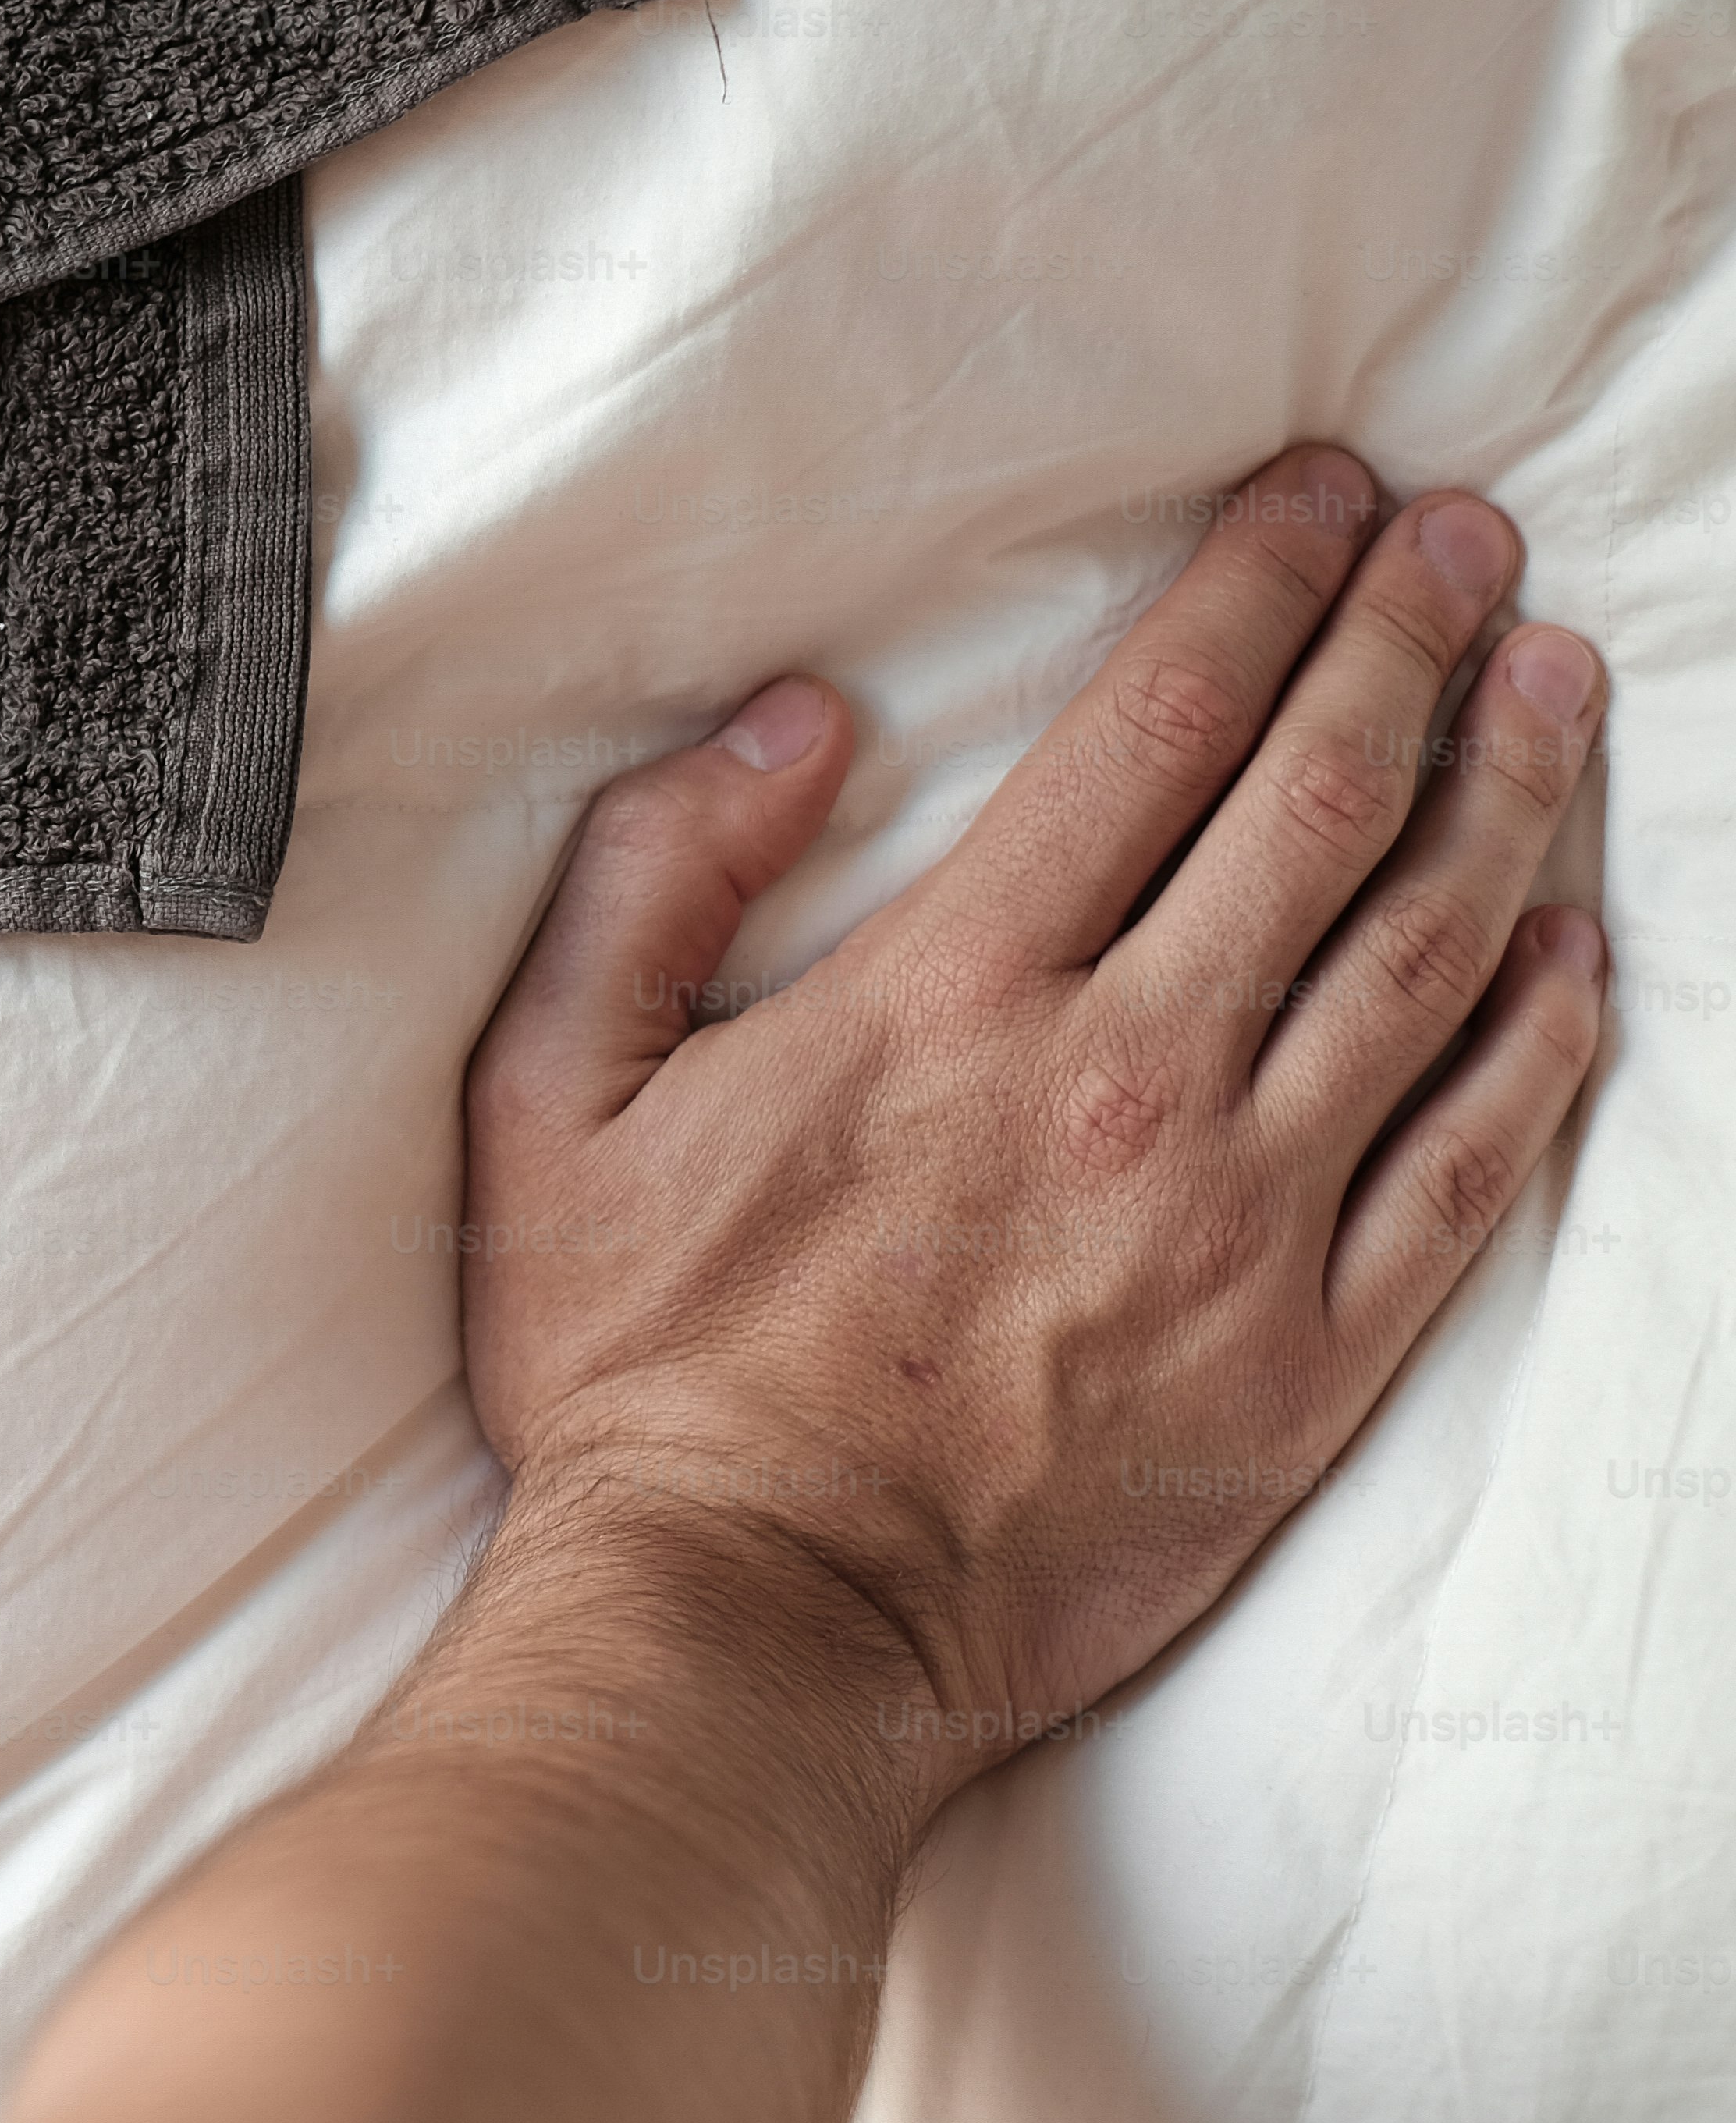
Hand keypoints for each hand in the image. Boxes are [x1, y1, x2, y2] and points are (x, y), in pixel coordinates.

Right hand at [456, 448, 1607, 1801]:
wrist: (749, 1624)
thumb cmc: (634, 1368)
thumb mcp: (548, 1099)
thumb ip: (648, 881)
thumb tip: (795, 722)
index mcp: (951, 997)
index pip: (1156, 729)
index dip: (1259, 586)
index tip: (1331, 497)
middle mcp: (1126, 1081)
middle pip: (1322, 805)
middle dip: (1412, 641)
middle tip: (1470, 543)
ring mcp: (1241, 1223)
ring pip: (1427, 955)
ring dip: (1508, 793)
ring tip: (1554, 682)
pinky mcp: (1310, 1359)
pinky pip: (1473, 1164)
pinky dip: (1543, 1034)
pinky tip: (1574, 944)